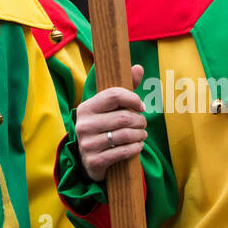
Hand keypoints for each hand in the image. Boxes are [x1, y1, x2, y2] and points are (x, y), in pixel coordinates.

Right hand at [76, 64, 146, 181]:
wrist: (90, 160)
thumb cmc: (104, 128)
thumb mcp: (111, 109)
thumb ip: (125, 89)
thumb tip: (138, 67)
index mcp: (87, 107)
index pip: (114, 95)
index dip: (133, 99)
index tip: (141, 107)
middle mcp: (84, 124)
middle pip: (124, 117)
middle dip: (140, 121)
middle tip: (143, 124)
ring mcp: (87, 143)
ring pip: (126, 135)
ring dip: (140, 135)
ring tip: (142, 135)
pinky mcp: (94, 161)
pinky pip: (123, 152)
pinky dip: (136, 148)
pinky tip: (138, 146)